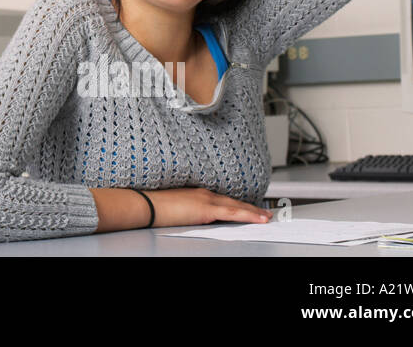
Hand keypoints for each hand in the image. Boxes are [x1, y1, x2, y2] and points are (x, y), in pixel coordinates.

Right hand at [145, 187, 270, 227]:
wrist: (146, 205)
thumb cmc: (154, 207)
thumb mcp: (175, 208)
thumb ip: (189, 211)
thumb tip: (195, 218)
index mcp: (196, 193)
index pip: (222, 200)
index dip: (237, 204)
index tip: (248, 208)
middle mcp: (204, 193)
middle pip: (233, 202)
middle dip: (249, 207)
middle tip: (264, 212)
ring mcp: (206, 199)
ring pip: (237, 207)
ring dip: (253, 211)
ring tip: (266, 216)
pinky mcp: (207, 208)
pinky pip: (234, 213)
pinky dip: (249, 216)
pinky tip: (259, 219)